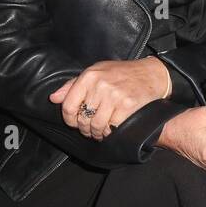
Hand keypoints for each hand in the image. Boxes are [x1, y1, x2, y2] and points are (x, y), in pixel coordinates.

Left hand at [49, 56, 170, 138]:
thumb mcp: (96, 73)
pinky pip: (112, 129)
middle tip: (91, 128)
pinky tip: (113, 128)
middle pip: (82, 120)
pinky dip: (111, 133)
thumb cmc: (121, 74)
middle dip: (85, 128)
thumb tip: (53, 98)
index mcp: (89, 76)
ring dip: (98, 133)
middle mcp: (100, 85)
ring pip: (96, 127)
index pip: (68, 106)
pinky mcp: (127, 106)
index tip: (75, 122)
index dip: (70, 120)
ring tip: (101, 131)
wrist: (151, 74)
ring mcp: (114, 96)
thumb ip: (73, 86)